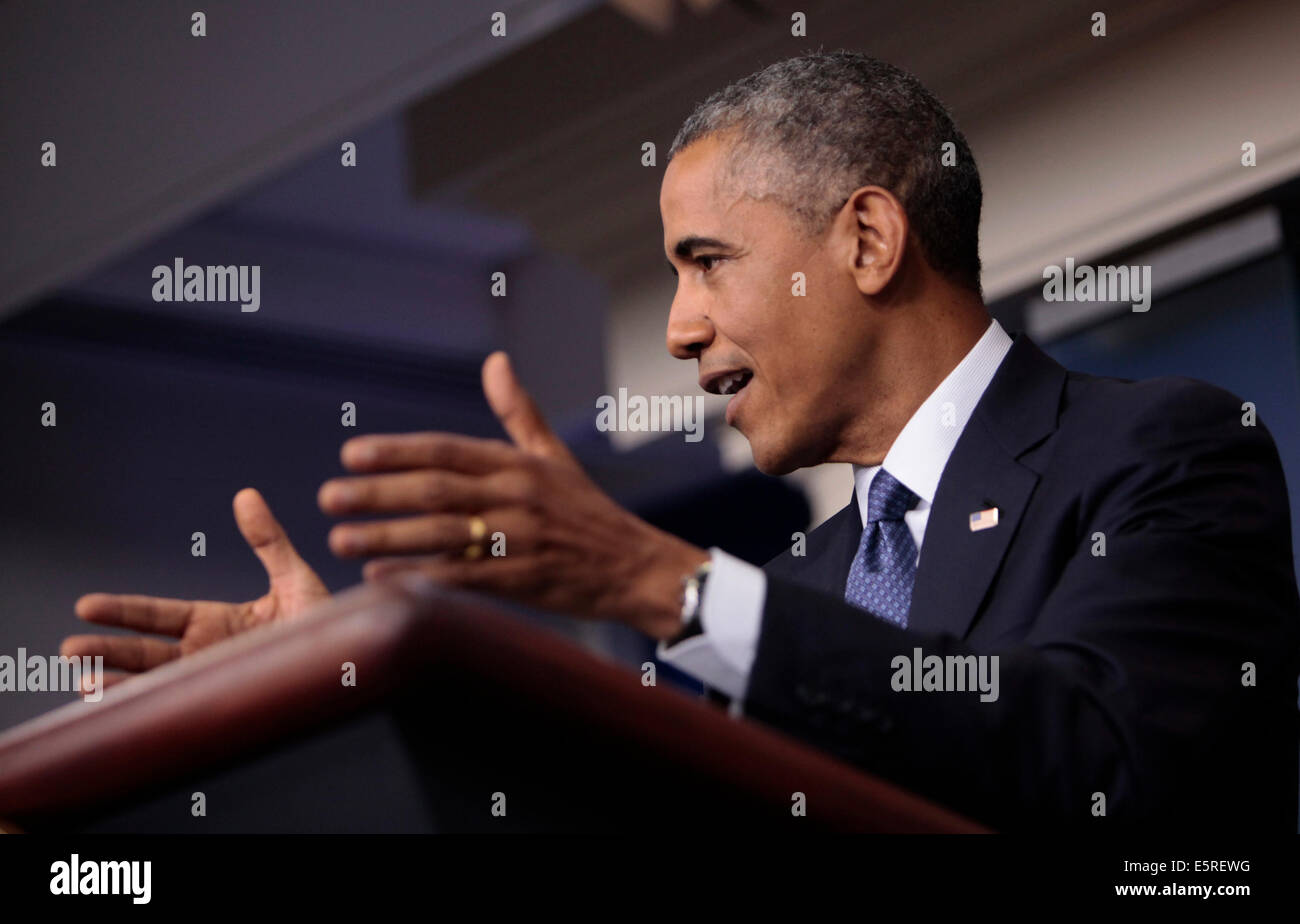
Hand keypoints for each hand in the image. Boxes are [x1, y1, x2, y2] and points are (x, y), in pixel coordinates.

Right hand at [62, 488, 329, 691]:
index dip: (124, 613)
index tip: (87, 606)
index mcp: (218, 622)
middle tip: (71, 648)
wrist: (354, 666)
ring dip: (117, 680)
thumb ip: (269, 541)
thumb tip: (245, 496)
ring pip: (154, 682)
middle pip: (146, 651)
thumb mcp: (295, 578)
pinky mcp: (226, 702)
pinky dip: (147, 707)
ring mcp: (214, 679)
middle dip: (108, 650)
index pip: (160, 617)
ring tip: (82, 679)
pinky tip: (117, 706)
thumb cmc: (328, 625)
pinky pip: (179, 707)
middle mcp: (209, 652)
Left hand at [320, 352, 708, 639]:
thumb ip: (517, 411)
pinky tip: (380, 581)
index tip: (351, 454)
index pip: (446, 451)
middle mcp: (515, 497)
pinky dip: (419, 578)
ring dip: (386, 537)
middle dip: (377, 494)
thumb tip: (495, 361)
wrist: (633, 567)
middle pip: (434, 491)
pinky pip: (461, 578)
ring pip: (441, 534)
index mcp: (517, 463)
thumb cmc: (586, 511)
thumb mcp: (553, 456)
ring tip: (340, 539)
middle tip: (329, 497)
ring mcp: (518, 539)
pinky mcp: (521, 580)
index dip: (397, 452)